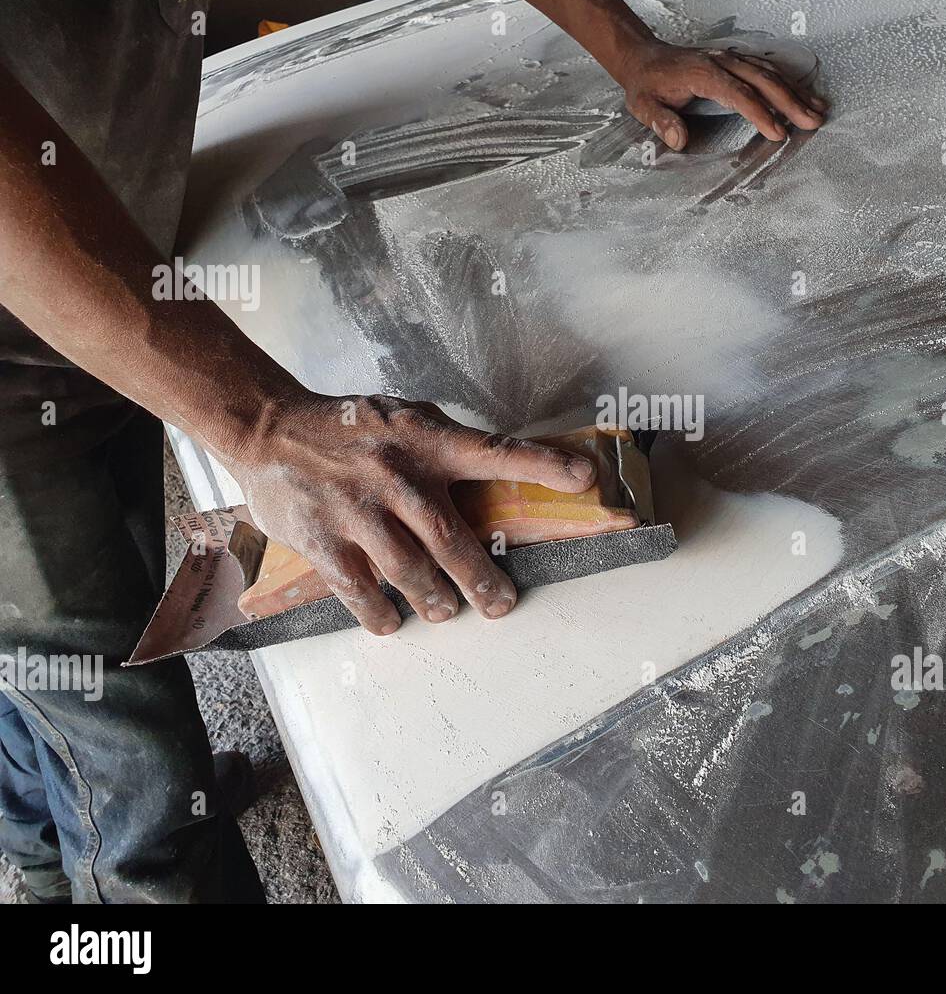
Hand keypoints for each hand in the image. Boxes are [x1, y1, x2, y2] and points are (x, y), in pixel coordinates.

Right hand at [223, 393, 595, 633]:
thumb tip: (502, 471)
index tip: (584, 478)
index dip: (542, 465)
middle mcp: (397, 475)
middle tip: (501, 604)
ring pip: (410, 571)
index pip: (495, 451)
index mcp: (427, 440)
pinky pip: (360, 590)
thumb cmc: (351, 427)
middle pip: (451, 538)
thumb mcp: (407, 416)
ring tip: (447, 610)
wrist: (269, 428)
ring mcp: (357, 509)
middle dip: (482, 579)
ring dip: (435, 600)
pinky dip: (382, 613)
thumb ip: (449, 445)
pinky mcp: (322, 538)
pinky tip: (393, 620)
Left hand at [613, 38, 826, 150]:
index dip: (759, 113)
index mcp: (703, 74)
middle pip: (763, 81)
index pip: (738, 94)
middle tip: (813, 122)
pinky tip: (805, 96)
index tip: (778, 132)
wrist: (645, 58)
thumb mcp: (644, 106)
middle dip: (791, 103)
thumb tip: (677, 140)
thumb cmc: (647, 85)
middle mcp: (723, 62)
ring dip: (796, 93)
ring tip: (819, 111)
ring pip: (771, 74)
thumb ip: (661, 122)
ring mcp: (733, 59)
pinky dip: (789, 83)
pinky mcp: (738, 62)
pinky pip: (768, 71)